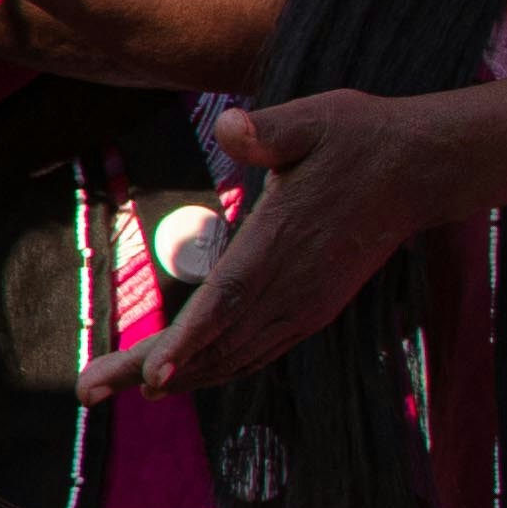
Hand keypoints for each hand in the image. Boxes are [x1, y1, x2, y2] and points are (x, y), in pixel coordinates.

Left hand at [143, 88, 449, 385]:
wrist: (420, 169)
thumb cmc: (360, 136)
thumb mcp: (315, 117)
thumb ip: (270, 129)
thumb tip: (232, 125)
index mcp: (282, 241)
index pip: (228, 301)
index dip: (189, 342)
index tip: (151, 376)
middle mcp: (293, 286)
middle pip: (214, 341)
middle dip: (149, 369)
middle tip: (86, 390)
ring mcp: (304, 304)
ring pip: (232, 355)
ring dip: (175, 374)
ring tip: (113, 386)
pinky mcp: (312, 309)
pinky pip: (255, 351)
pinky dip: (213, 366)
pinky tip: (179, 374)